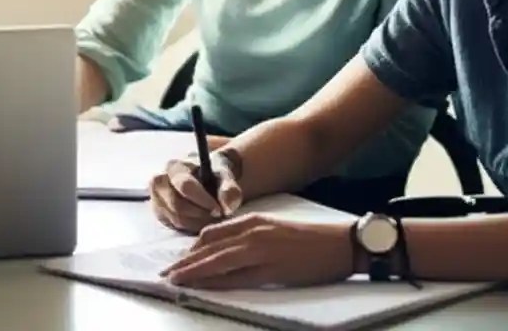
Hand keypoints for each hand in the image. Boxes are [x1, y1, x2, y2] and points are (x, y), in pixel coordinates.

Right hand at [149, 150, 241, 232]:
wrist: (205, 178)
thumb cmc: (214, 174)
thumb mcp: (225, 175)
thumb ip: (229, 188)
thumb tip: (226, 207)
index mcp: (175, 166)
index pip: (185, 186)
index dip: (203, 200)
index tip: (219, 209)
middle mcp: (160, 181)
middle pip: (178, 206)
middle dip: (201, 214)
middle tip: (218, 216)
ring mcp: (157, 199)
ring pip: (177, 219)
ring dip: (198, 223)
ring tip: (212, 217)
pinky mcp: (159, 213)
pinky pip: (175, 227)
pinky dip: (192, 227)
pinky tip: (202, 220)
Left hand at [161, 215, 353, 289]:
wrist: (341, 243)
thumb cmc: (311, 239)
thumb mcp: (276, 229)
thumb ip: (251, 236)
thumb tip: (229, 250)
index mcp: (253, 220)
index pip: (212, 233)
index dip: (193, 248)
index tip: (179, 258)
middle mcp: (252, 232)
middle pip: (209, 247)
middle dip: (185, 261)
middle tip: (167, 272)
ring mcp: (260, 250)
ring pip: (216, 261)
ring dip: (192, 271)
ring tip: (175, 281)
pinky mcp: (270, 269)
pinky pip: (235, 277)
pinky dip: (214, 282)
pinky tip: (202, 287)